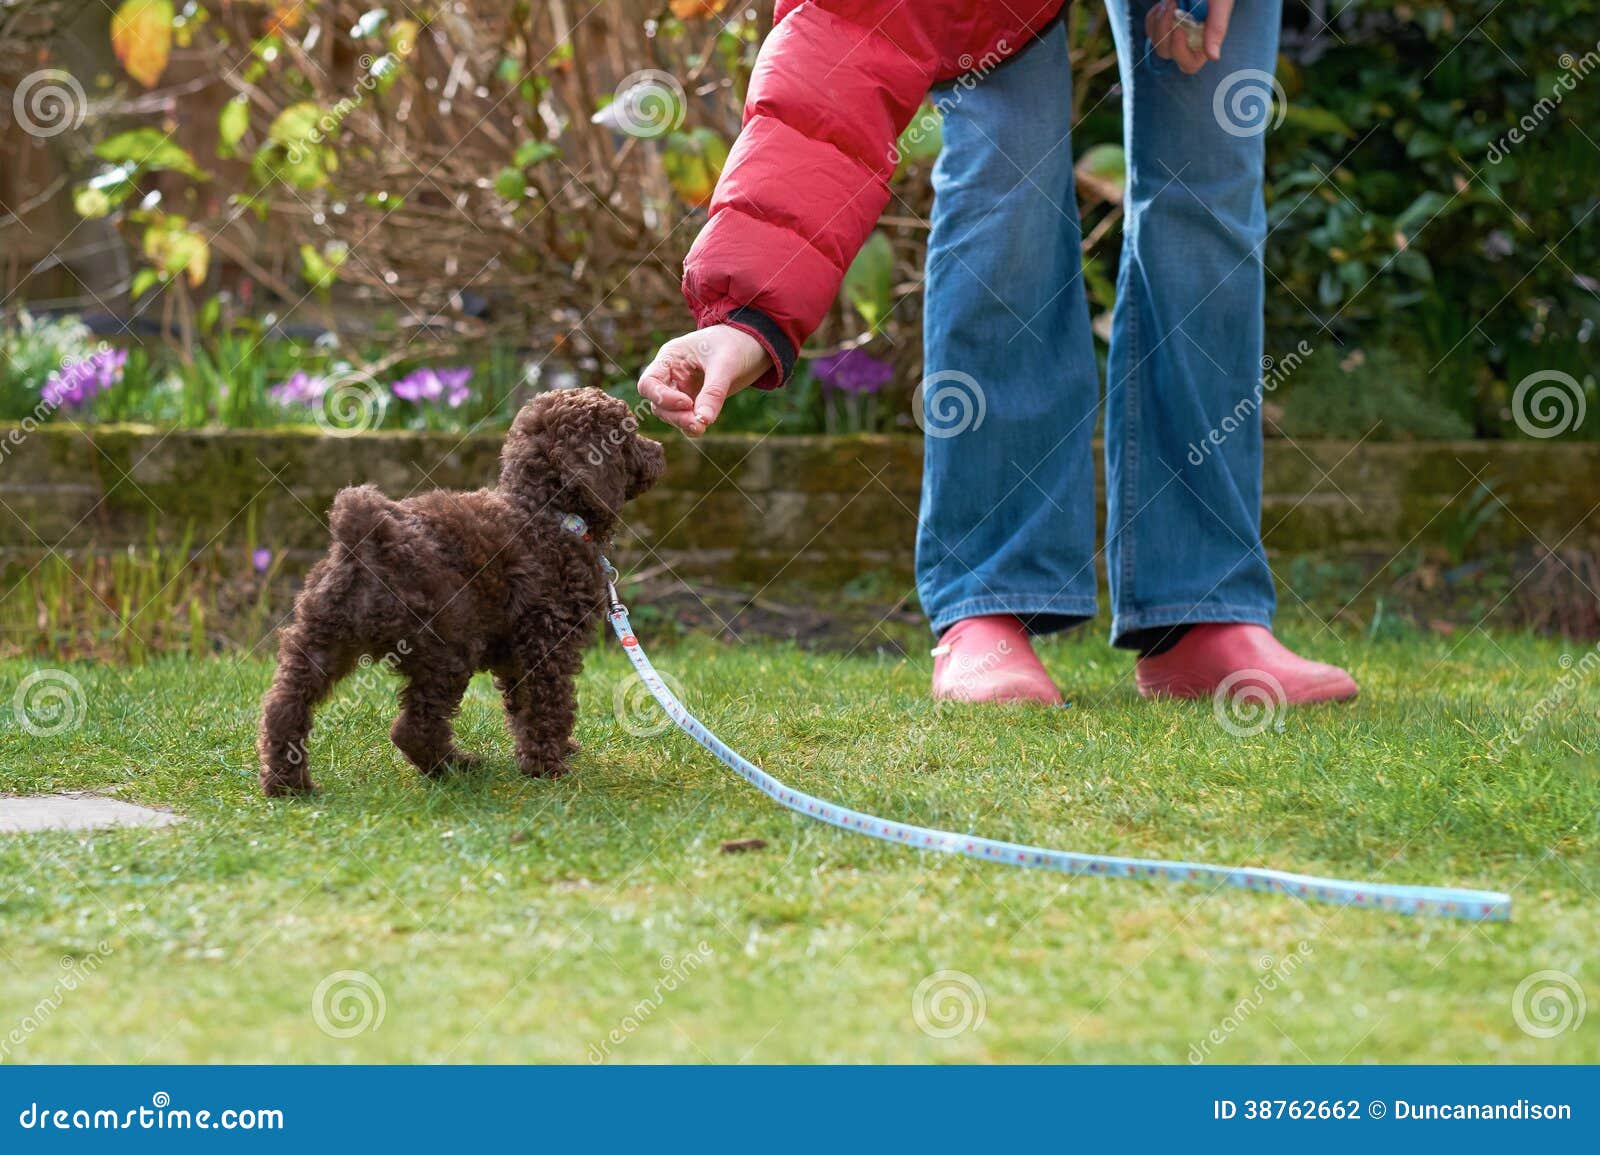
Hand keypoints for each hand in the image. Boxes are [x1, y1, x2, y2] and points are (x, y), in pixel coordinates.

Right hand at [637, 325, 771, 436]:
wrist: (756, 344)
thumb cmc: (737, 343)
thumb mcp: (725, 365)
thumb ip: (713, 392)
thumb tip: (702, 422)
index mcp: (670, 358)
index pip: (649, 383)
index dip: (662, 397)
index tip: (687, 403)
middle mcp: (671, 375)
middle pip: (658, 403)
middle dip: (675, 416)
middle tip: (697, 424)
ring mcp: (682, 389)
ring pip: (670, 414)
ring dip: (682, 423)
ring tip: (701, 428)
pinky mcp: (696, 401)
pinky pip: (685, 418)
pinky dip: (691, 426)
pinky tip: (703, 427)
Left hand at [1147, 0, 1232, 73]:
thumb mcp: (1220, 6)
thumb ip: (1216, 29)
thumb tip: (1213, 57)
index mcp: (1204, 43)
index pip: (1189, 64)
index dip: (1180, 52)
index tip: (1179, 29)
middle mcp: (1188, 42)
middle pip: (1166, 52)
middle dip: (1164, 30)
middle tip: (1173, 6)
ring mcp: (1173, 34)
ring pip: (1155, 41)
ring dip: (1159, 21)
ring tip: (1172, 2)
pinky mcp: (1163, 24)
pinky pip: (1150, 28)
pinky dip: (1154, 16)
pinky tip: (1165, 5)